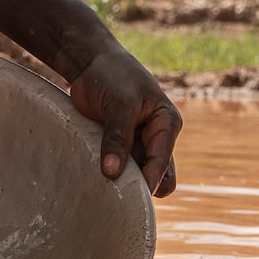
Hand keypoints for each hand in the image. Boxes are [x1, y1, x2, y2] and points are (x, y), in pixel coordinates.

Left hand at [67, 46, 180, 196]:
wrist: (92, 63)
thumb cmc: (113, 76)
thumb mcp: (119, 104)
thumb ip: (117, 138)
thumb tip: (112, 173)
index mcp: (166, 124)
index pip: (162, 162)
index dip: (148, 181)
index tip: (130, 195)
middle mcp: (156, 138)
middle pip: (157, 177)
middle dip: (140, 187)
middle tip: (115, 189)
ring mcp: (137, 145)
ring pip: (136, 176)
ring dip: (122, 181)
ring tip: (100, 183)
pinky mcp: (118, 147)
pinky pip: (118, 169)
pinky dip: (107, 174)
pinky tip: (91, 175)